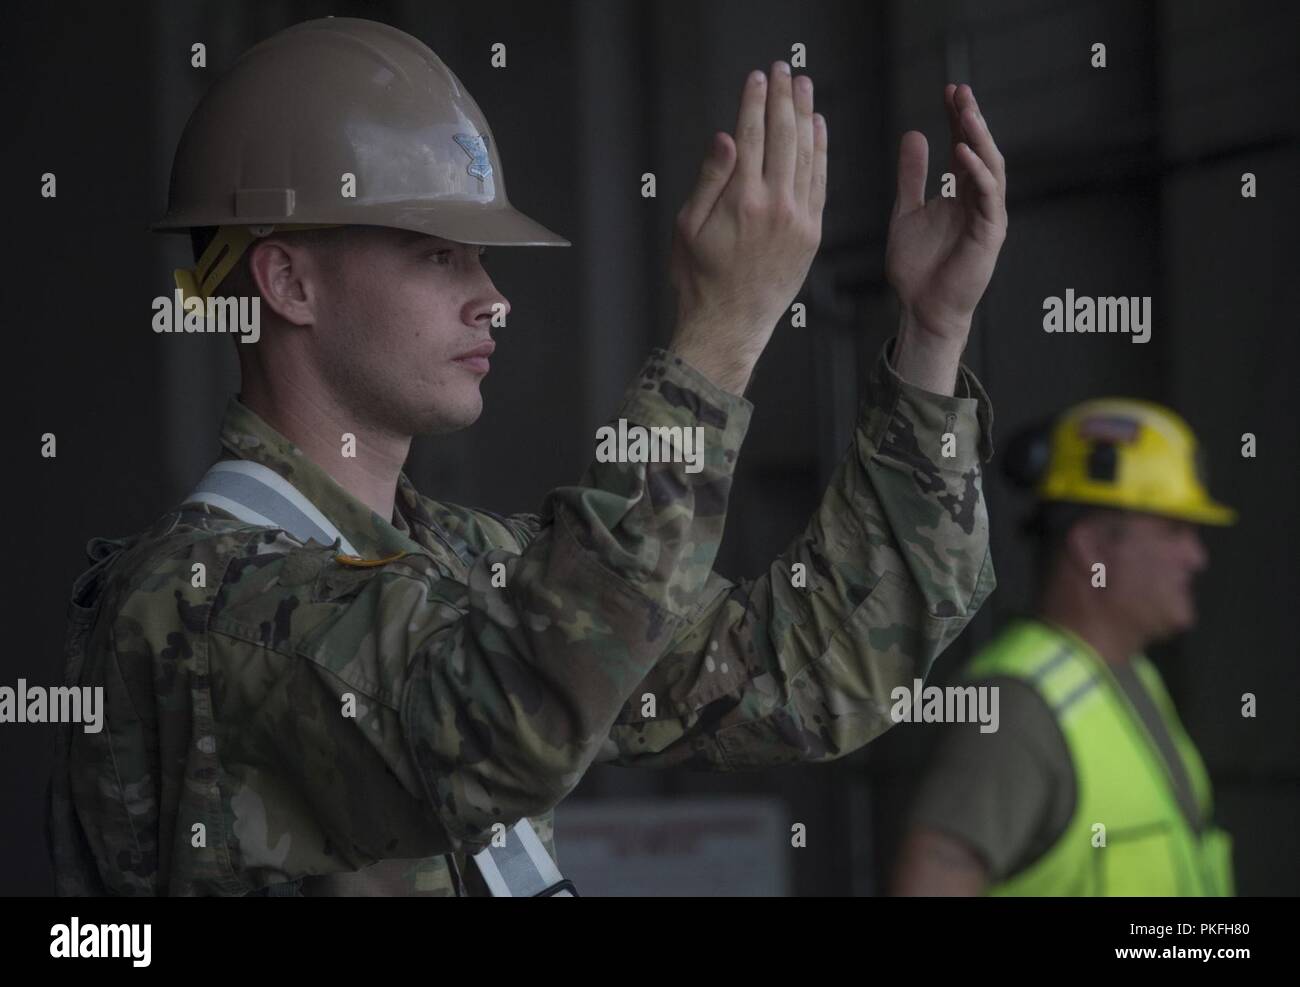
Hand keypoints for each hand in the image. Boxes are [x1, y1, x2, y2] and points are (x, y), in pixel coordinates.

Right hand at [668, 62, 827, 393]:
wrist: (729, 325)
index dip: (754, 102)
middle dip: (783, 99)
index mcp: (741, 201)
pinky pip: (820, 182)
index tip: (756, 79)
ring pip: (806, 154)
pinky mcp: (811, 234)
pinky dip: (821, 151)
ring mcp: (798, 219)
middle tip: (784, 72)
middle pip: (783, 137)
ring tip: (804, 89)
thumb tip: (726, 138)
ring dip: (806, 116)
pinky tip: (819, 129)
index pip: (750, 136)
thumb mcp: (688, 227)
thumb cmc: (701, 282)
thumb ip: (709, 179)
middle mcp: (775, 206)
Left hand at [886, 84, 1006, 346]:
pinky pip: (987, 197)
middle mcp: (978, 201)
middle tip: (961, 91)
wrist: (922, 308)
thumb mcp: (906, 211)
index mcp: (961, 194)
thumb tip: (914, 133)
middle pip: (981, 151)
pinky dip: (977, 173)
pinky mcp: (989, 233)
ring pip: (991, 168)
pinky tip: (961, 152)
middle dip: (972, 119)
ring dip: (979, 139)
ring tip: (966, 112)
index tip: (949, 90)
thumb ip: (912, 176)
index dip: (958, 118)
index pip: (965, 146)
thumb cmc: (916, 267)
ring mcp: (987, 216)